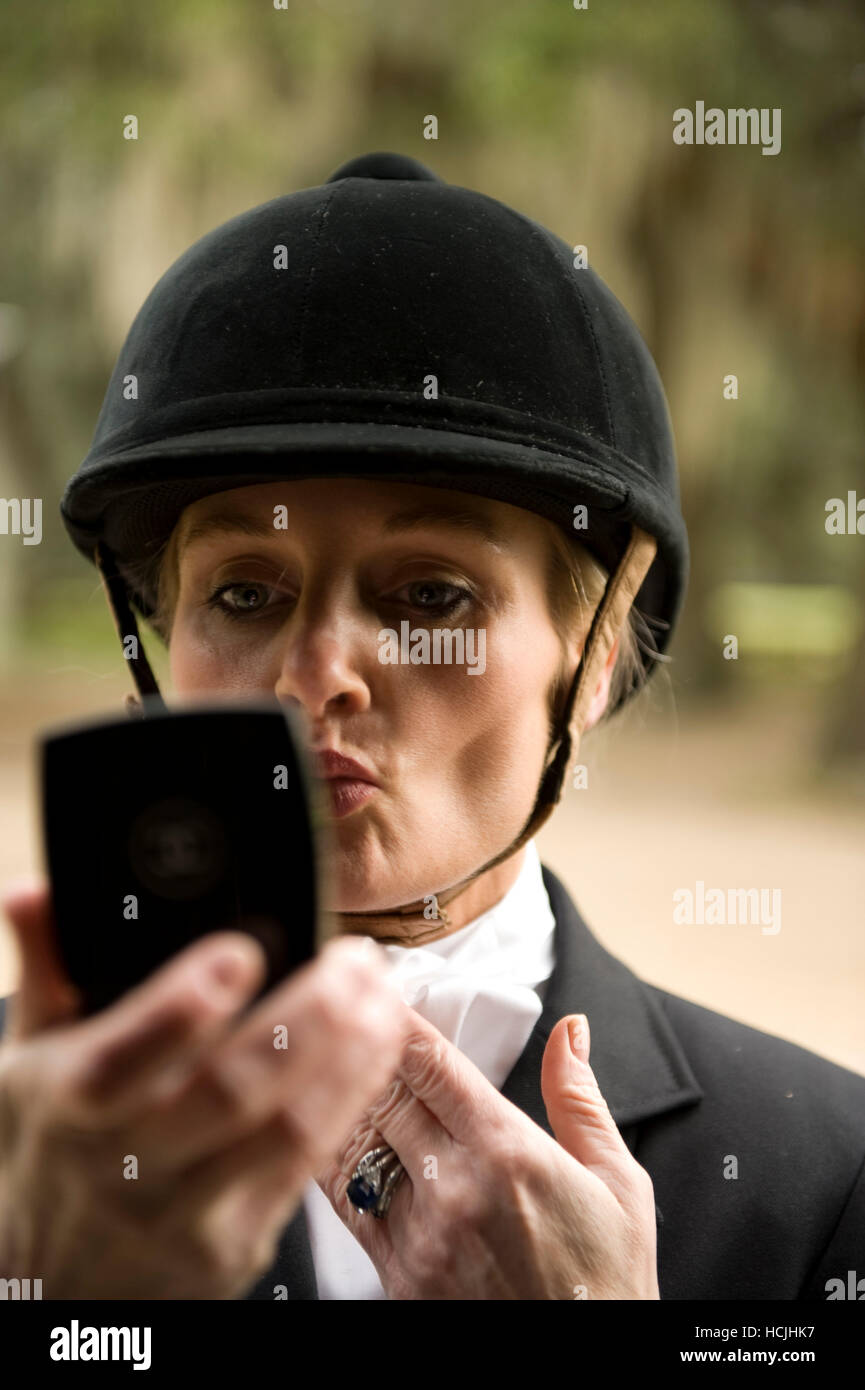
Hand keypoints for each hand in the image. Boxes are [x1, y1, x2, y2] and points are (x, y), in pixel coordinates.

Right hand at [0, 880, 407, 1298]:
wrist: (50, 1286)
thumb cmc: (48, 1155)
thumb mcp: (25, 1065)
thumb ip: (47, 970)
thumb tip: (36, 892)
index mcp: (69, 1102)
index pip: (122, 1056)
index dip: (183, 1005)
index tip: (241, 951)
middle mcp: (125, 1162)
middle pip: (231, 1089)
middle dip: (311, 1016)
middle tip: (356, 960)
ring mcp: (183, 1211)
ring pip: (286, 1129)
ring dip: (350, 1055)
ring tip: (382, 996)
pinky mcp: (234, 1243)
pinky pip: (306, 1166)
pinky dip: (349, 1100)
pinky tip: (374, 1052)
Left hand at [319, 1009, 659, 1298]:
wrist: (583, 1372)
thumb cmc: (606, 1283)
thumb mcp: (618, 1182)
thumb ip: (580, 1098)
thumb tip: (572, 1032)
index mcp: (508, 1152)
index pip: (433, 1064)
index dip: (399, 1018)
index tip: (378, 986)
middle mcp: (456, 1188)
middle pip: (386, 1092)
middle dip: (365, 1047)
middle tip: (345, 1010)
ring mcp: (420, 1234)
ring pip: (357, 1143)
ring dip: (344, 1097)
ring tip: (327, 1061)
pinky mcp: (400, 1275)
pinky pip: (349, 1204)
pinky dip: (338, 1161)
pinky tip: (332, 1135)